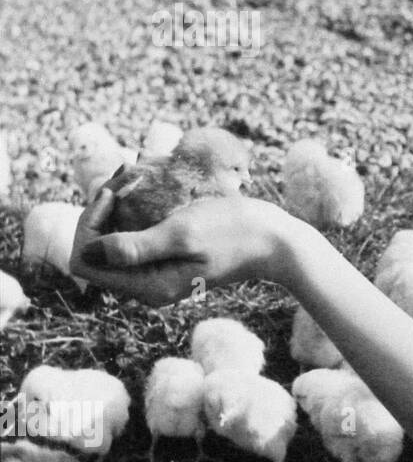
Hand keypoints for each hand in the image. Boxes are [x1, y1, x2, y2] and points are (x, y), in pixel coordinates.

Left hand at [71, 189, 293, 306]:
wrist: (277, 241)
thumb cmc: (235, 233)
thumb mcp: (183, 234)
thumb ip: (135, 247)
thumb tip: (87, 252)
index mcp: (147, 287)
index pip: (86, 262)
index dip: (89, 226)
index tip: (112, 194)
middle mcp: (148, 286)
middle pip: (99, 251)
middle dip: (103, 212)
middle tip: (123, 177)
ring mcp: (160, 273)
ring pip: (117, 241)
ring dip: (119, 207)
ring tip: (133, 174)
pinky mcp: (171, 260)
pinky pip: (138, 237)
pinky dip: (137, 211)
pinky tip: (149, 185)